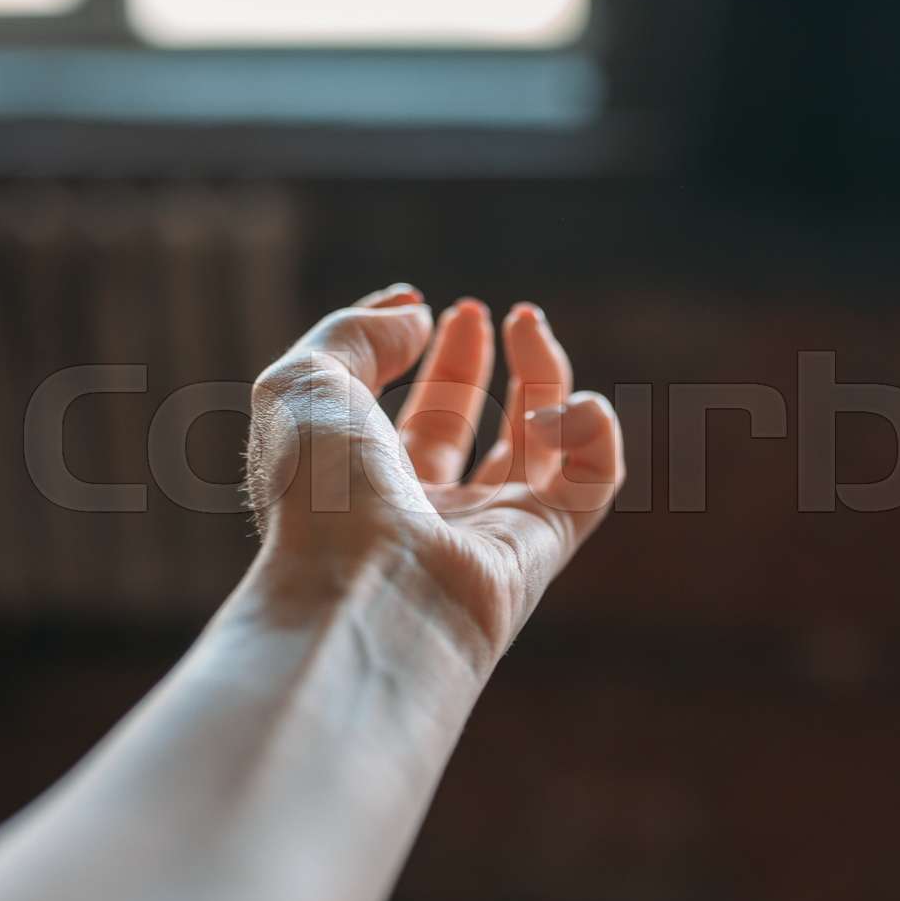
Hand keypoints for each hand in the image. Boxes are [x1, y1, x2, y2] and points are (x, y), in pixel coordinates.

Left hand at [244, 284, 623, 665]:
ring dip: (546, 376)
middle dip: (492, 366)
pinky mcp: (546, 543)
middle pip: (481, 434)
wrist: (363, 591)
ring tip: (526, 325)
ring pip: (545, 448)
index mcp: (371, 487)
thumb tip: (417, 312)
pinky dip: (592, 429)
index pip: (421, 418)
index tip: (445, 309)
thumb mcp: (305, 382)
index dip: (442, 360)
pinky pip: (594, 479)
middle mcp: (431, 513)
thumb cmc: (319, 494)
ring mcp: (492, 530)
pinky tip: (552, 410)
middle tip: (505, 314)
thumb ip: (355, 332)